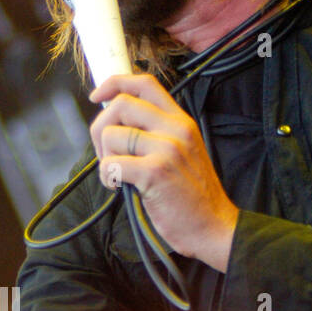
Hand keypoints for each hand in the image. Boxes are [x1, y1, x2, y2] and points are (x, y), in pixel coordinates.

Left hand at [88, 73, 239, 271]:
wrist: (212, 227)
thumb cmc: (191, 196)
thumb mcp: (181, 152)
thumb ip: (155, 133)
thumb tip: (113, 122)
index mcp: (181, 121)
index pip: (144, 83)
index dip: (115, 84)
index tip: (98, 96)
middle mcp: (176, 128)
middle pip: (120, 105)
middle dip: (100, 130)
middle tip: (107, 155)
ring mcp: (167, 148)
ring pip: (111, 135)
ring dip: (104, 159)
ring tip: (120, 176)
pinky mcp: (155, 171)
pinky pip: (111, 163)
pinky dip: (107, 178)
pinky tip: (120, 187)